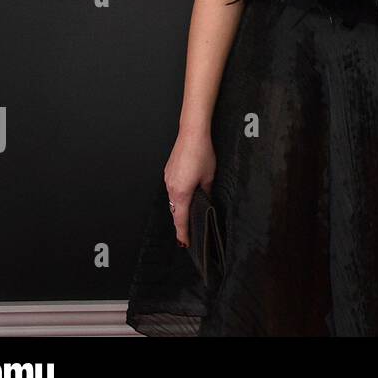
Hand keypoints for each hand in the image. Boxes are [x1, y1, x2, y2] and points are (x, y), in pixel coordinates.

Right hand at [164, 129, 215, 247]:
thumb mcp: (209, 176)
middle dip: (181, 222)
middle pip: (175, 211)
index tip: (184, 243)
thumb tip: (205, 200)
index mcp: (182, 193)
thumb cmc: (202, 153)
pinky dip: (178, 195)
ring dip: (180, 208)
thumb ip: (206, 191)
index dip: (183, 233)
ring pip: (173, 200)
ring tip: (188, 214)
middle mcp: (171, 188)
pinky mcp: (168, 172)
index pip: (181, 220)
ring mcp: (168, 179)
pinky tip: (186, 193)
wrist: (191, 134)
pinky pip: (172, 189)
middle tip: (188, 233)